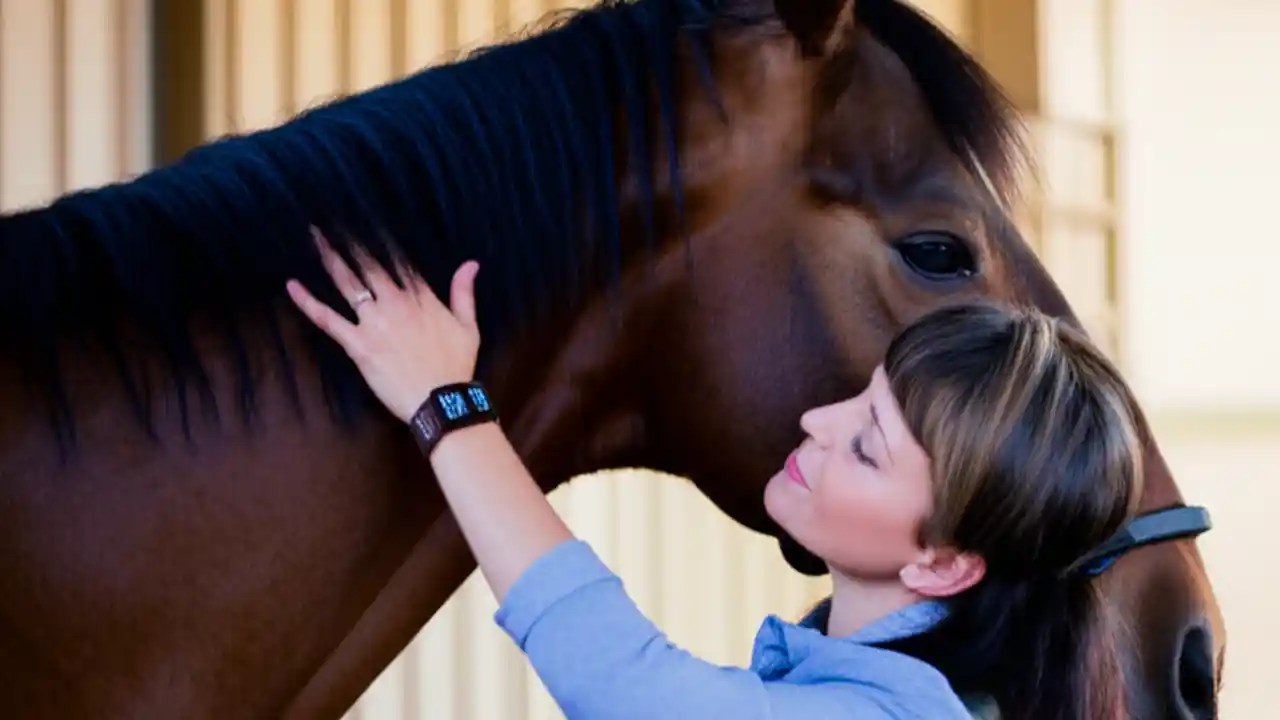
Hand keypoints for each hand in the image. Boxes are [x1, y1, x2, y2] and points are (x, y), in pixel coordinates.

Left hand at [286, 228, 480, 422]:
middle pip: (369, 264)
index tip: (366, 224)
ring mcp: (374, 322)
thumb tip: (470, 264)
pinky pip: (328, 319)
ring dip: (331, 259)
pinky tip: (293, 286)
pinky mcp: (358, 343)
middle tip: (332, 222)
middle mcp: (395, 302)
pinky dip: (308, 302)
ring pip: (348, 283)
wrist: (440, 401)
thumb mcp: (468, 327)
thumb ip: (464, 293)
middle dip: (351, 241)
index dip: (381, 242)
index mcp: (421, 297)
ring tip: (315, 238)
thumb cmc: (456, 367)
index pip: (398, 261)